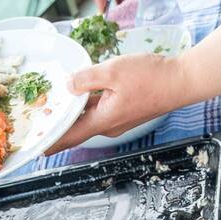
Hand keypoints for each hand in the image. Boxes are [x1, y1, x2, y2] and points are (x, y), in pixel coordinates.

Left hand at [51, 53, 186, 150]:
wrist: (182, 81)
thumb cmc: (152, 77)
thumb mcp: (114, 71)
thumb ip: (87, 79)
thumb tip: (68, 86)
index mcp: (103, 120)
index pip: (71, 136)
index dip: (53, 142)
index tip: (38, 148)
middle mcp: (110, 126)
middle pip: (78, 128)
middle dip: (60, 125)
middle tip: (41, 120)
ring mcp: (119, 120)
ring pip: (90, 118)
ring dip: (74, 113)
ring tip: (56, 106)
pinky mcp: (127, 111)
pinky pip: (102, 110)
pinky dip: (88, 105)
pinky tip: (82, 94)